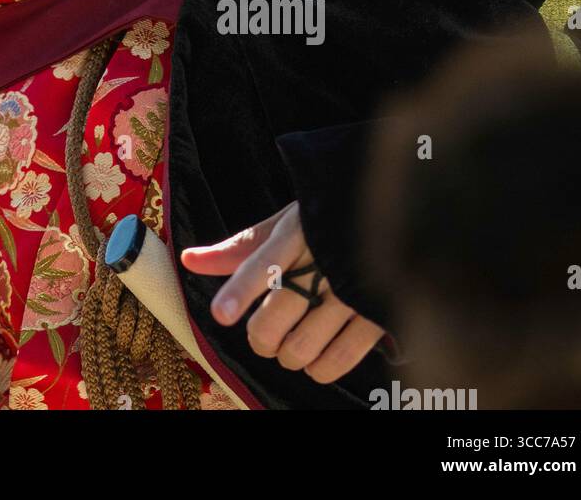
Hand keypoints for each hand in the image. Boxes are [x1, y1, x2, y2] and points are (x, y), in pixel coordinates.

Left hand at [180, 201, 384, 384]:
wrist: (390, 212)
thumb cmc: (324, 223)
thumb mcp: (284, 224)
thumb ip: (239, 248)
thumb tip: (189, 261)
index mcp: (297, 233)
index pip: (264, 262)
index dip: (242, 290)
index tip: (221, 313)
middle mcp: (324, 261)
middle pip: (278, 316)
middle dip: (260, 338)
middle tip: (262, 337)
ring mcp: (353, 289)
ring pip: (305, 344)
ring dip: (288, 356)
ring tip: (289, 347)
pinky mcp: (379, 312)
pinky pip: (342, 357)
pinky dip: (320, 368)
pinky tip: (315, 361)